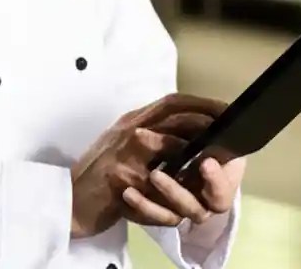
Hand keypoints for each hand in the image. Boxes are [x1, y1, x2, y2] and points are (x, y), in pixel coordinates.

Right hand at [70, 93, 225, 238]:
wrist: (70, 199)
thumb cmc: (99, 174)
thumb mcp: (122, 145)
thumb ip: (150, 136)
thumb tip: (188, 136)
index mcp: (132, 120)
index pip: (170, 101)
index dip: (200, 102)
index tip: (224, 108)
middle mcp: (129, 130)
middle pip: (174, 115)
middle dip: (206, 120)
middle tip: (230, 129)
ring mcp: (124, 153)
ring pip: (171, 145)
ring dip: (195, 151)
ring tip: (216, 159)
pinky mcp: (121, 178)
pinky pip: (157, 181)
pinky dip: (177, 185)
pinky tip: (190, 190)